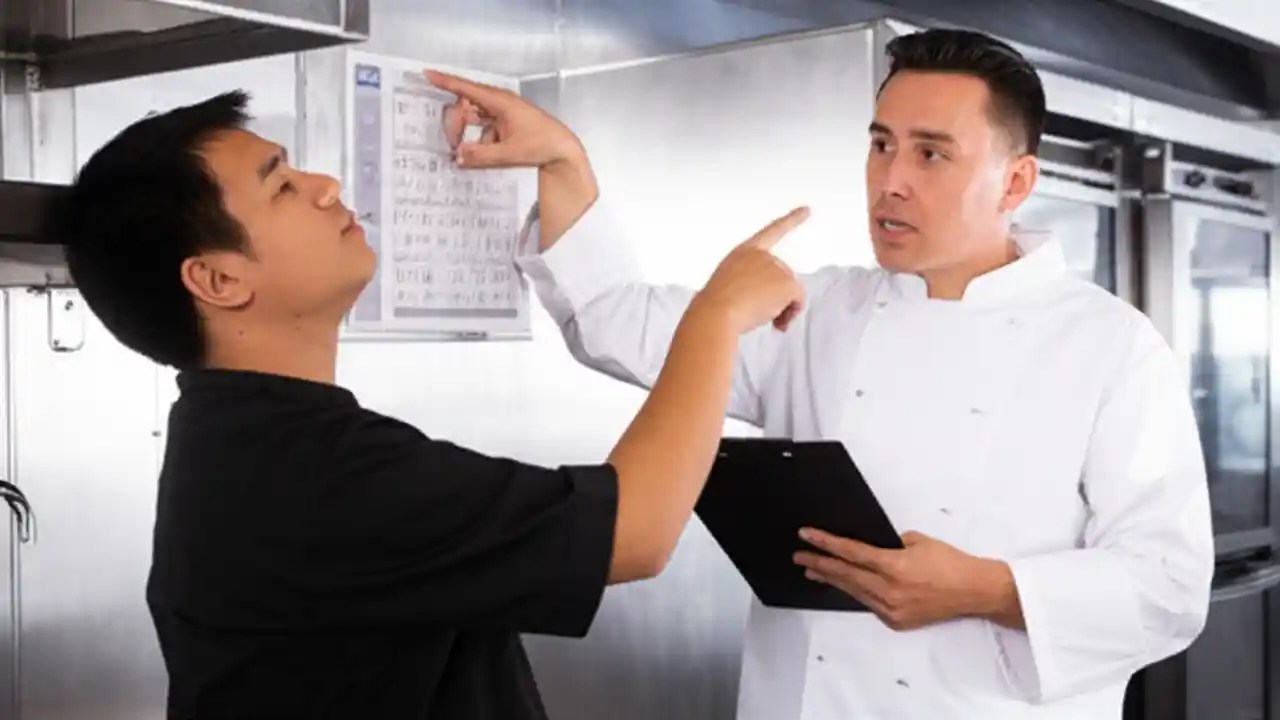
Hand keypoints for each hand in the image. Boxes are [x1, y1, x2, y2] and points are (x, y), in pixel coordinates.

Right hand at [426, 70, 584, 169]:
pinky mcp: (507, 122)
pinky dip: (479, 137)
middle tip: (451, 142)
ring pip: (476, 116)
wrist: (563, 150)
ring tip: (462, 150)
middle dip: (455, 120)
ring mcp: (505, 112)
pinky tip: (478, 154)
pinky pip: (485, 125)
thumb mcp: (511, 153)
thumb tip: (458, 155)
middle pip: (468, 103)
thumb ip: (483, 156)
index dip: (446, 81)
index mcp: (501, 102)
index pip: (468, 89)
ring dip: (468, 131)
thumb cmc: (542, 146)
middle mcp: (501, 102)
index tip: (427, 74)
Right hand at [693, 208, 809, 334]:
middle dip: (777, 298)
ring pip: (790, 292)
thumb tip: (777, 308)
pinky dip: (791, 314)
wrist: (716, 313)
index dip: (791, 220)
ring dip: (782, 309)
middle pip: (782, 277)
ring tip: (761, 318)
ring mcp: (775, 266)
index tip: (807, 210)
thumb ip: (751, 285)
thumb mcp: (730, 287)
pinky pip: (798, 301)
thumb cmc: (716, 307)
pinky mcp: (786, 281)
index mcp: (743, 253)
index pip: (770, 232)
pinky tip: (775, 322)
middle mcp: (761, 255)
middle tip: (760, 314)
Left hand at [794, 529, 1021, 630]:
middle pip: (845, 575)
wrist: (975, 592)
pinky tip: (844, 585)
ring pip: (854, 591)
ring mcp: (891, 609)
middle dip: (819, 564)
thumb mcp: (918, 541)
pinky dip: (856, 592)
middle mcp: (888, 590)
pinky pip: (869, 603)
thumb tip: (874, 548)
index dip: (826, 543)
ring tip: (813, 571)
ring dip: (833, 580)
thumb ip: (892, 543)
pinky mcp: (896, 621)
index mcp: (893, 566)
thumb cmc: (950, 563)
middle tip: (799, 556)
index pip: (850, 553)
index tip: (807, 536)